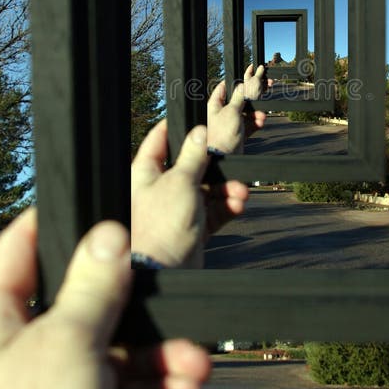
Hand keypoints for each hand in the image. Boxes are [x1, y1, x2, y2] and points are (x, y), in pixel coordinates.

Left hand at [0, 209, 210, 388]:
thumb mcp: (65, 342)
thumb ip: (92, 285)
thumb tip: (107, 234)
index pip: (20, 253)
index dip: (54, 225)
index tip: (93, 203)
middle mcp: (27, 353)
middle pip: (91, 307)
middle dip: (142, 309)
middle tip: (171, 299)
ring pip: (123, 355)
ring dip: (165, 357)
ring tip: (194, 364)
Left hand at [131, 121, 248, 265]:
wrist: (162, 273)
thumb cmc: (161, 225)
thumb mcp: (180, 181)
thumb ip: (192, 155)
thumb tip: (199, 131)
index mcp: (147, 171)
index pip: (161, 139)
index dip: (178, 126)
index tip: (196, 115)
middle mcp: (161, 187)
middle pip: (192, 164)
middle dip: (216, 164)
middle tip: (234, 156)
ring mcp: (177, 208)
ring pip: (208, 188)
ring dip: (227, 188)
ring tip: (241, 192)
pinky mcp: (192, 227)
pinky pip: (213, 210)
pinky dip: (227, 206)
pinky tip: (238, 204)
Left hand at [207, 65, 267, 154]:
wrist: (224, 159)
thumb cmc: (222, 135)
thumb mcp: (232, 111)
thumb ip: (239, 97)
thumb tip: (243, 84)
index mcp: (217, 104)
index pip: (227, 86)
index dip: (239, 79)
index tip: (251, 71)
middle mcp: (224, 112)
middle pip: (240, 98)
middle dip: (253, 94)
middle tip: (265, 83)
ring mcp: (232, 123)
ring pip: (248, 111)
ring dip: (257, 111)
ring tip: (262, 114)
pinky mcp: (239, 133)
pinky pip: (250, 124)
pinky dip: (256, 122)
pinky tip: (261, 121)